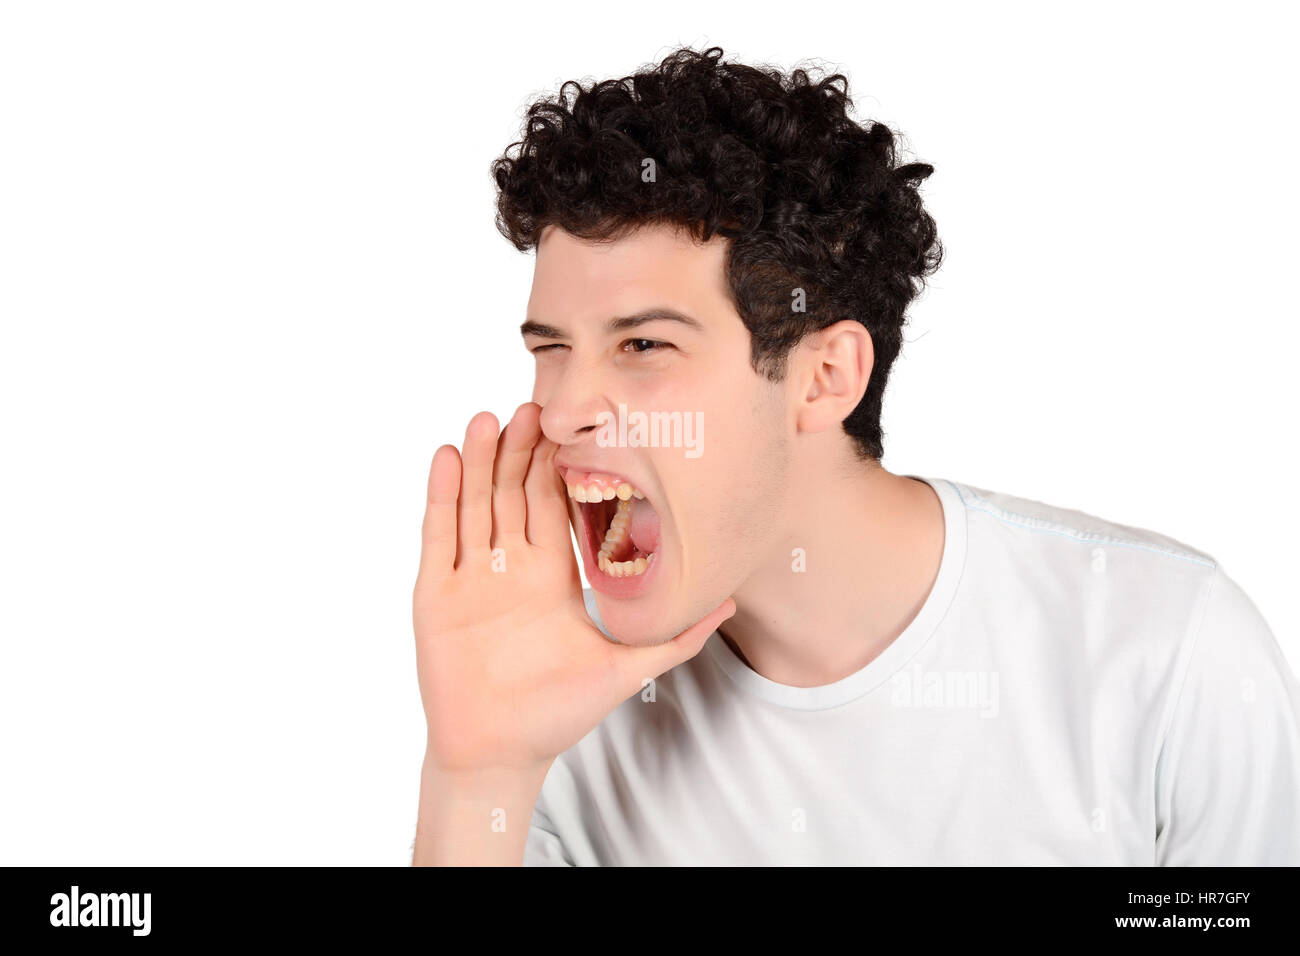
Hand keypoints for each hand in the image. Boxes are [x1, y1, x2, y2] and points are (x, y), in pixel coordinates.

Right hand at [413, 402, 735, 774]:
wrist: (500, 753)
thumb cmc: (558, 714)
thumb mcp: (625, 668)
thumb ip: (677, 638)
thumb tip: (728, 604)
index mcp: (552, 576)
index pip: (554, 506)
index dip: (559, 467)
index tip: (571, 429)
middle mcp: (512, 567)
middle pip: (513, 493)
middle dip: (520, 451)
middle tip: (532, 407)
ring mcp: (472, 576)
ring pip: (476, 503)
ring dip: (479, 461)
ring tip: (486, 418)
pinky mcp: (436, 591)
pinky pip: (439, 534)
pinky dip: (442, 495)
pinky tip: (446, 456)